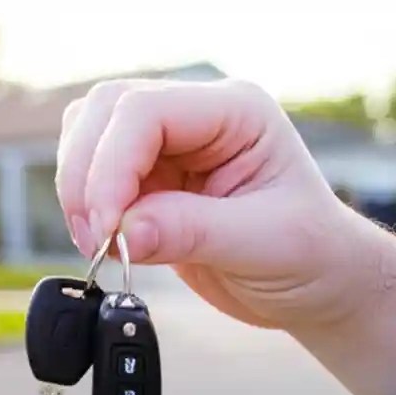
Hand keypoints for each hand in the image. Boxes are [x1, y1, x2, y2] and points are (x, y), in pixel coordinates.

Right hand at [55, 78, 395, 394]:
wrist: (317, 284)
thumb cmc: (311, 254)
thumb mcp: (263, 245)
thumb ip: (190, 232)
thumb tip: (121, 232)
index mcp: (236, 111)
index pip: (146, 111)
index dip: (112, 165)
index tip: (106, 227)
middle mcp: (197, 116)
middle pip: (106, 110)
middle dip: (86, 175)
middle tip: (95, 239)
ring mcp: (169, 144)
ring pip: (89, 134)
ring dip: (78, 187)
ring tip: (99, 243)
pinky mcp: (148, 178)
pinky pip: (93, 174)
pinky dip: (85, 206)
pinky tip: (106, 242)